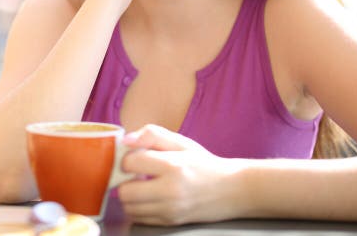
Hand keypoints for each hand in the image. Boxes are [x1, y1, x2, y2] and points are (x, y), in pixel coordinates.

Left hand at [118, 124, 243, 225]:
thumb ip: (152, 135)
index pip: (130, 163)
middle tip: (135, 174)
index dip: (128, 158)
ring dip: (129, 195)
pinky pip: (139, 218)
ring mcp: (170, 210)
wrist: (231, 190)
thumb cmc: (203, 163)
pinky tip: (149, 197)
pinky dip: (138, 207)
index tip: (136, 157)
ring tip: (142, 185)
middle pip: (124, 191)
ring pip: (129, 207)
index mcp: (173, 166)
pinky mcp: (170, 222)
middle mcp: (170, 191)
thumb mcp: (181, 142)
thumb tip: (126, 140)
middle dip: (124, 180)